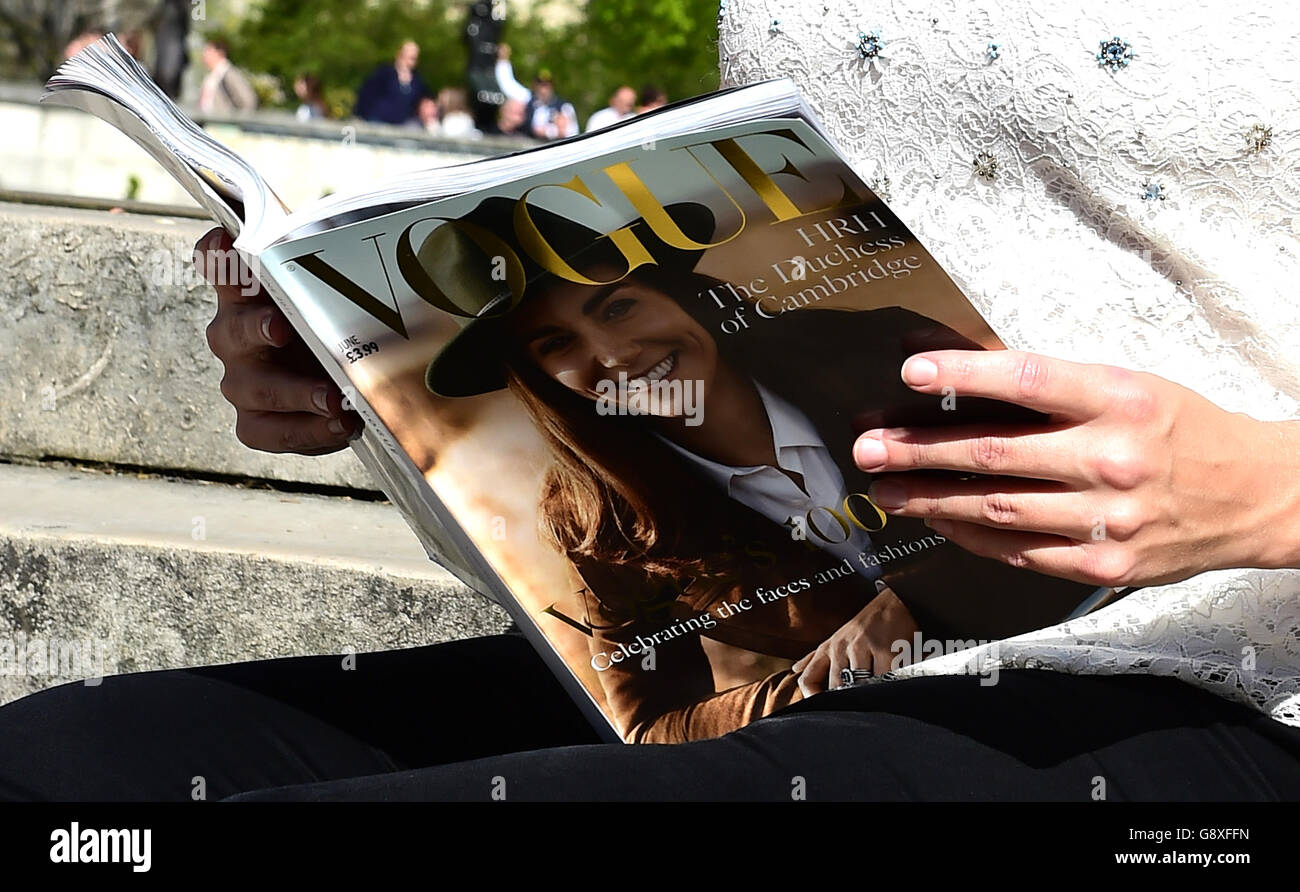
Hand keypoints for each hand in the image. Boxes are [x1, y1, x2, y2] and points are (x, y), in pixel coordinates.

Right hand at [196, 227, 359, 453]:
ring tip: (335, 399)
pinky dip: (306, 431)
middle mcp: (236, 334)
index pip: (219, 263)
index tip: (228, 241)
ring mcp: (243, 380)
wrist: (345, 381)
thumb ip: (357, 271)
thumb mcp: (351, 293)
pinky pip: (268, 431)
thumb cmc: (338, 326)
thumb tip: (410, 238)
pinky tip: (341, 425)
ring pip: (252, 387)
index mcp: (250, 294)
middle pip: (230, 329)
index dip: (219, 254)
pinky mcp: (257, 421)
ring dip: (295, 393)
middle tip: (282, 327)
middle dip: (256, 327)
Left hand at [792, 585, 917, 696]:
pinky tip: (894, 679)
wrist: (895, 603)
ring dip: (871, 691)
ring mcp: (863, 648)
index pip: (808, 679)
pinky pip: (885, 680)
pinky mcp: (887, 652)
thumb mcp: (837, 637)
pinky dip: (889, 684)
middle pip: (837, 688)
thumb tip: (795, 670)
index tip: (825, 710)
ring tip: (879, 687)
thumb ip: (816, 657)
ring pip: (861, 686)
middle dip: (849, 698)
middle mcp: (842, 647)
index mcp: (828, 648)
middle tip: (860, 701)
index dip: (812, 699)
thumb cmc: (865, 625)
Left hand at [857, 349, 1299, 586]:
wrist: (1255, 496)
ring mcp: (1109, 519)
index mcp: (1122, 398)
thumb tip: (960, 371)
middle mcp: (1115, 458)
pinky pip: (1021, 552)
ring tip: (886, 490)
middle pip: (997, 453)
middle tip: (868, 448)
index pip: (1029, 380)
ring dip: (932, 500)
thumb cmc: (1179, 430)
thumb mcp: (1129, 385)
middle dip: (920, 450)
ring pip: (998, 509)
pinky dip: (973, 536)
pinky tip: (939, 521)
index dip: (964, 375)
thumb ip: (1051, 384)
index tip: (910, 371)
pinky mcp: (1105, 566)